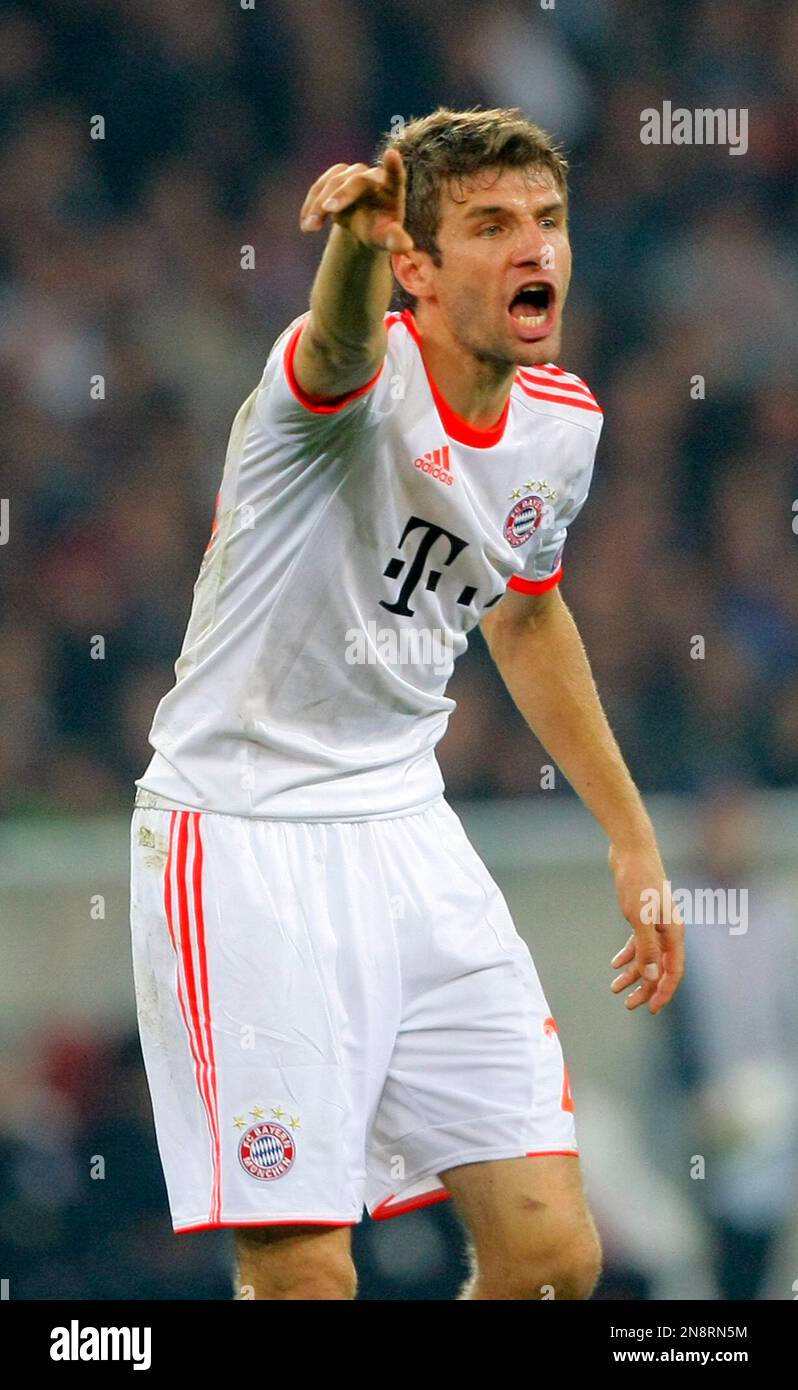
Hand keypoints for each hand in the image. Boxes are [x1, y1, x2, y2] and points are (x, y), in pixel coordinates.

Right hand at [299, 148, 413, 253]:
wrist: (364, 224)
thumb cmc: (380, 231)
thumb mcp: (387, 239)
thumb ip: (396, 240)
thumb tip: (406, 246)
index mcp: (392, 190)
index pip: (395, 176)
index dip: (393, 166)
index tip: (391, 154)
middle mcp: (372, 176)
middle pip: (357, 181)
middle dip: (341, 194)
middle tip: (328, 210)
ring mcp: (352, 174)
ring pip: (333, 183)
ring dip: (319, 205)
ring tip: (310, 227)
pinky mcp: (334, 177)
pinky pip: (319, 188)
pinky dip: (310, 205)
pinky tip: (306, 225)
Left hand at [608, 842, 684, 1013]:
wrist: (631, 851)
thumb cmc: (638, 882)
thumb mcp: (640, 918)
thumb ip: (647, 948)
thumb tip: (653, 976)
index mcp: (674, 933)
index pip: (673, 971)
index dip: (663, 992)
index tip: (650, 1009)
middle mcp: (669, 930)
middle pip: (660, 967)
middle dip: (645, 988)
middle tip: (628, 1004)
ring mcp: (656, 923)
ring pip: (648, 956)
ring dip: (633, 973)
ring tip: (615, 988)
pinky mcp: (643, 914)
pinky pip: (639, 942)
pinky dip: (628, 954)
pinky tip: (615, 964)